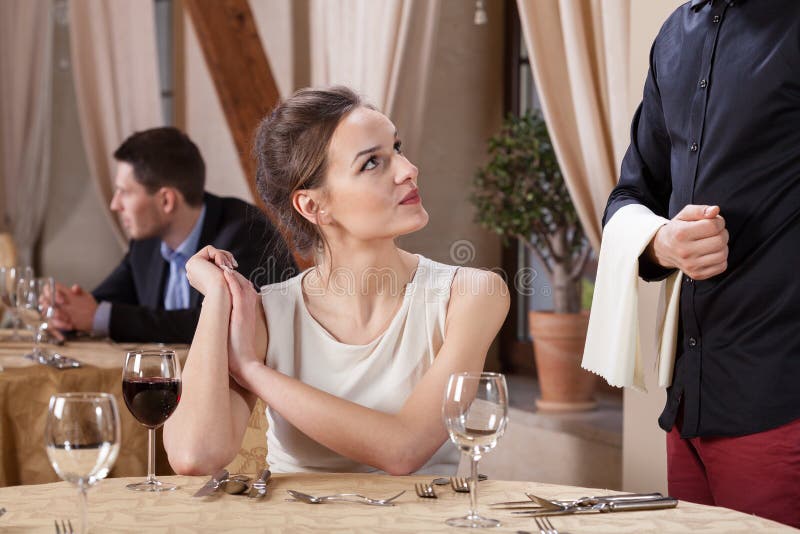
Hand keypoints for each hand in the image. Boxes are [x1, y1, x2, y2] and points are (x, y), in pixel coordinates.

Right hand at [50, 284, 97, 332]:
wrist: (92, 316)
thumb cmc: (86, 303)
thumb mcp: (84, 296)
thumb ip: (79, 291)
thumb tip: (75, 288)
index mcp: (59, 293)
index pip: (48, 288)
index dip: (53, 294)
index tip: (62, 301)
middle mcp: (53, 301)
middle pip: (43, 301)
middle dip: (50, 307)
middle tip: (59, 312)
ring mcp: (53, 311)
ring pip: (47, 314)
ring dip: (56, 318)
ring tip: (68, 321)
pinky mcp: (55, 321)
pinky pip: (52, 325)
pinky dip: (60, 327)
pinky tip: (68, 329)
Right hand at [185, 245, 237, 296]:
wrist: (222, 294)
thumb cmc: (228, 290)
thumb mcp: (226, 277)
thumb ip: (222, 270)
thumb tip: (224, 266)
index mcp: (200, 278)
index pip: (213, 262)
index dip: (225, 261)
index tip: (235, 266)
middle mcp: (193, 273)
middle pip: (211, 256)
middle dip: (225, 257)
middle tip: (233, 265)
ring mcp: (192, 267)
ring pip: (211, 252)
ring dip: (224, 256)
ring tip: (229, 266)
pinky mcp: (193, 261)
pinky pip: (209, 249)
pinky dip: (219, 255)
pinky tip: (221, 265)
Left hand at [223, 268, 266, 385]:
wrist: (244, 363)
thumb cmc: (238, 350)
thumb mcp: (235, 328)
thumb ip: (230, 318)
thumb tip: (220, 313)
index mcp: (249, 309)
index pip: (243, 287)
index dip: (234, 278)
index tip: (223, 273)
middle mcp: (250, 306)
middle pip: (243, 282)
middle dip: (232, 272)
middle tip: (220, 264)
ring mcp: (247, 309)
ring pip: (241, 284)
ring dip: (231, 273)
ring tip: (221, 264)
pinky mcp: (242, 313)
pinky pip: (238, 293)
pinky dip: (232, 281)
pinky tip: (224, 273)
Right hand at [647, 204, 728, 279]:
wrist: (662, 249)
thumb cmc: (677, 229)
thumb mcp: (684, 215)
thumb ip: (700, 210)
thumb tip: (715, 210)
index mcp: (681, 234)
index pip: (713, 225)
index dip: (719, 221)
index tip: (714, 222)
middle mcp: (684, 251)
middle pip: (720, 240)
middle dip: (722, 233)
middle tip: (715, 232)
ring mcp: (690, 265)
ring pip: (723, 254)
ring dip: (723, 246)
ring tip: (713, 242)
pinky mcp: (697, 274)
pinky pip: (722, 266)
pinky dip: (721, 258)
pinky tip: (712, 253)